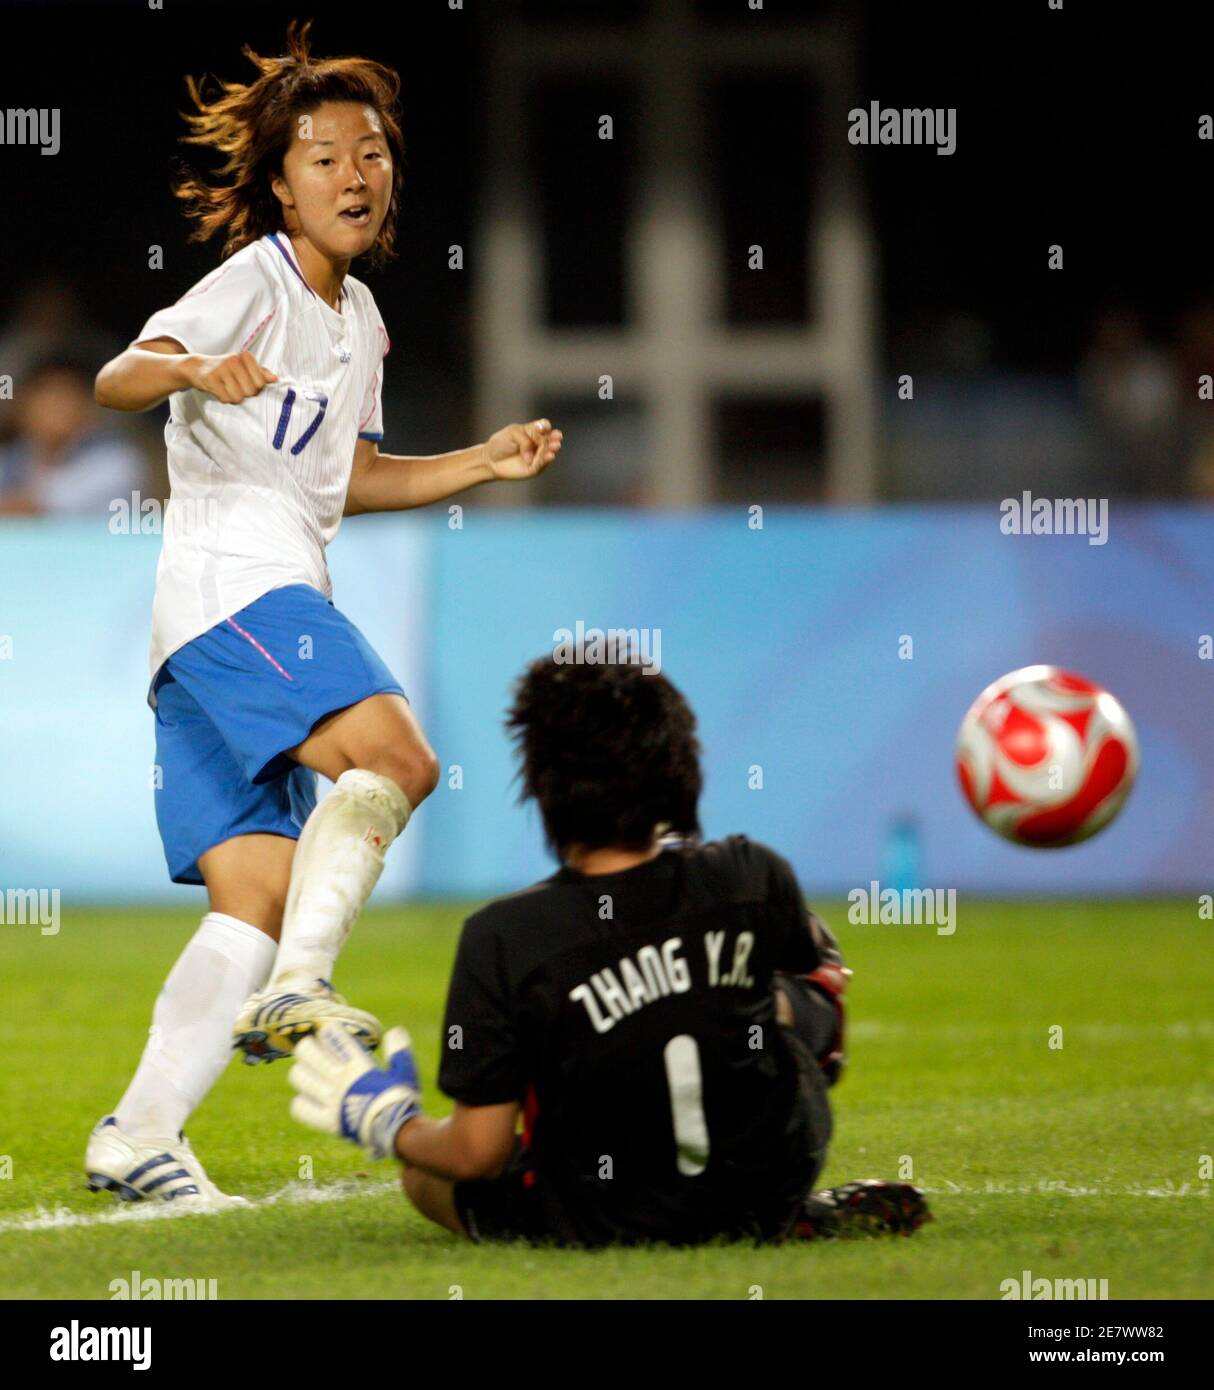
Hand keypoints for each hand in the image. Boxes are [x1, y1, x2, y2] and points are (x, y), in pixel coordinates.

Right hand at [185, 350, 277, 404]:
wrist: (198, 367)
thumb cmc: (226, 369)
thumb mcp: (244, 367)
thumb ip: (261, 373)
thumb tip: (275, 379)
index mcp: (245, 357)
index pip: (261, 382)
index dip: (256, 388)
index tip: (248, 384)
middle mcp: (234, 360)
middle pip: (250, 391)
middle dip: (245, 394)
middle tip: (236, 388)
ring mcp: (221, 369)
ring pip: (238, 397)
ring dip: (233, 398)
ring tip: (227, 389)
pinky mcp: (210, 379)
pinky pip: (225, 398)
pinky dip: (224, 399)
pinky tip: (219, 391)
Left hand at [288, 1022, 422, 1160]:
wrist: (396, 1131)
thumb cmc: (401, 1100)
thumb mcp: (405, 1071)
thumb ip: (399, 1050)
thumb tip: (395, 1031)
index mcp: (357, 1064)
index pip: (331, 1036)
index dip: (328, 1031)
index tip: (331, 1032)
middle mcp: (339, 1079)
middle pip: (306, 1052)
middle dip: (308, 1047)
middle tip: (315, 1050)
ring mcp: (330, 1100)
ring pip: (298, 1077)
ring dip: (302, 1071)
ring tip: (309, 1072)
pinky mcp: (325, 1120)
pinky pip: (300, 1108)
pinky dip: (301, 1102)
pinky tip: (309, 1099)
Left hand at [482, 418, 562, 480]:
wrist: (490, 459)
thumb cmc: (501, 444)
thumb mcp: (512, 434)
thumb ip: (525, 440)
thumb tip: (532, 456)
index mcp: (534, 431)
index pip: (544, 426)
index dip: (545, 427)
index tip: (543, 428)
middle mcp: (538, 443)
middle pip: (550, 439)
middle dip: (554, 438)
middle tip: (557, 438)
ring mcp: (538, 456)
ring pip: (548, 452)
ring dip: (553, 449)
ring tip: (555, 446)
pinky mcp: (535, 468)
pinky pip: (542, 464)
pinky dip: (546, 460)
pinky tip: (550, 455)